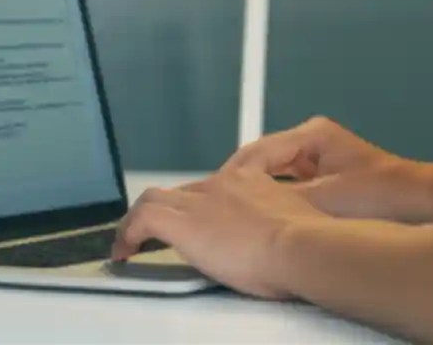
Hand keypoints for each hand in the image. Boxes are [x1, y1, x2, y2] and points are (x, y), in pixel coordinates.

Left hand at [111, 169, 325, 298]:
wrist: (301, 246)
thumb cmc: (308, 242)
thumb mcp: (297, 222)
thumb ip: (281, 223)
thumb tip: (280, 240)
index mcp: (251, 181)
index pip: (215, 185)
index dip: (199, 201)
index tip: (198, 217)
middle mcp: (222, 184)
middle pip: (182, 190)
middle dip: (169, 210)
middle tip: (159, 232)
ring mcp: (201, 201)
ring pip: (155, 198)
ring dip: (140, 219)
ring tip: (131, 240)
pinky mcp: (183, 223)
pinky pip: (143, 220)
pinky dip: (128, 233)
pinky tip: (124, 250)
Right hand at [223, 117, 421, 220]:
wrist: (423, 205)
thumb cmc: (384, 194)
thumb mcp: (322, 200)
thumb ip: (282, 201)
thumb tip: (247, 211)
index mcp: (311, 135)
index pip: (255, 153)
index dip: (232, 178)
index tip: (216, 198)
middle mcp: (316, 141)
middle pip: (263, 163)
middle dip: (243, 188)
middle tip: (224, 211)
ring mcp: (324, 159)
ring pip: (277, 177)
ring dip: (263, 197)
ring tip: (244, 219)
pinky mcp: (332, 179)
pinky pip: (294, 188)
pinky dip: (282, 203)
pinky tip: (275, 223)